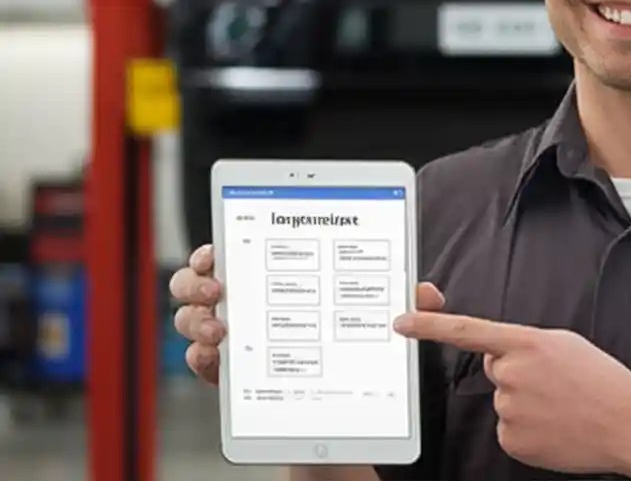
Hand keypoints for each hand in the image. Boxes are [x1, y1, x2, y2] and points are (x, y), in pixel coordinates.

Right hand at [169, 245, 446, 385]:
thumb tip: (425, 293)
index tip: (219, 250)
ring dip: (198, 318)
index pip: (233, 247)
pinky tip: (220, 356)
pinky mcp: (227, 371)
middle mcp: (244, 299)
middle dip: (196, 279)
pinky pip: (200, 360)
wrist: (339, 400)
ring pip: (190, 316)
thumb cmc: (354, 339)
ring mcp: (230, 335)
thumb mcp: (378, 314)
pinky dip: (203, 357)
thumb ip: (400, 298)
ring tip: (223, 328)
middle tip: (218, 287)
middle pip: (195, 279)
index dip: (217, 245)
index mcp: (274, 272)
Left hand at [393, 311, 630, 473]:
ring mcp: (510, 409)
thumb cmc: (601, 381)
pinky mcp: (512, 440)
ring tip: (562, 406)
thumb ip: (526, 344)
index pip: (467, 331)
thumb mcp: (564, 344)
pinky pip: (510, 430)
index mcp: (526, 343)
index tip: (401, 323)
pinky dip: (529, 429)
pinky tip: (555, 427)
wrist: (627, 423)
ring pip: (504, 402)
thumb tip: (502, 359)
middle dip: (518, 374)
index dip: (429, 325)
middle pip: (496, 370)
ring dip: (527, 403)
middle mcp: (512, 374)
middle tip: (556, 384)